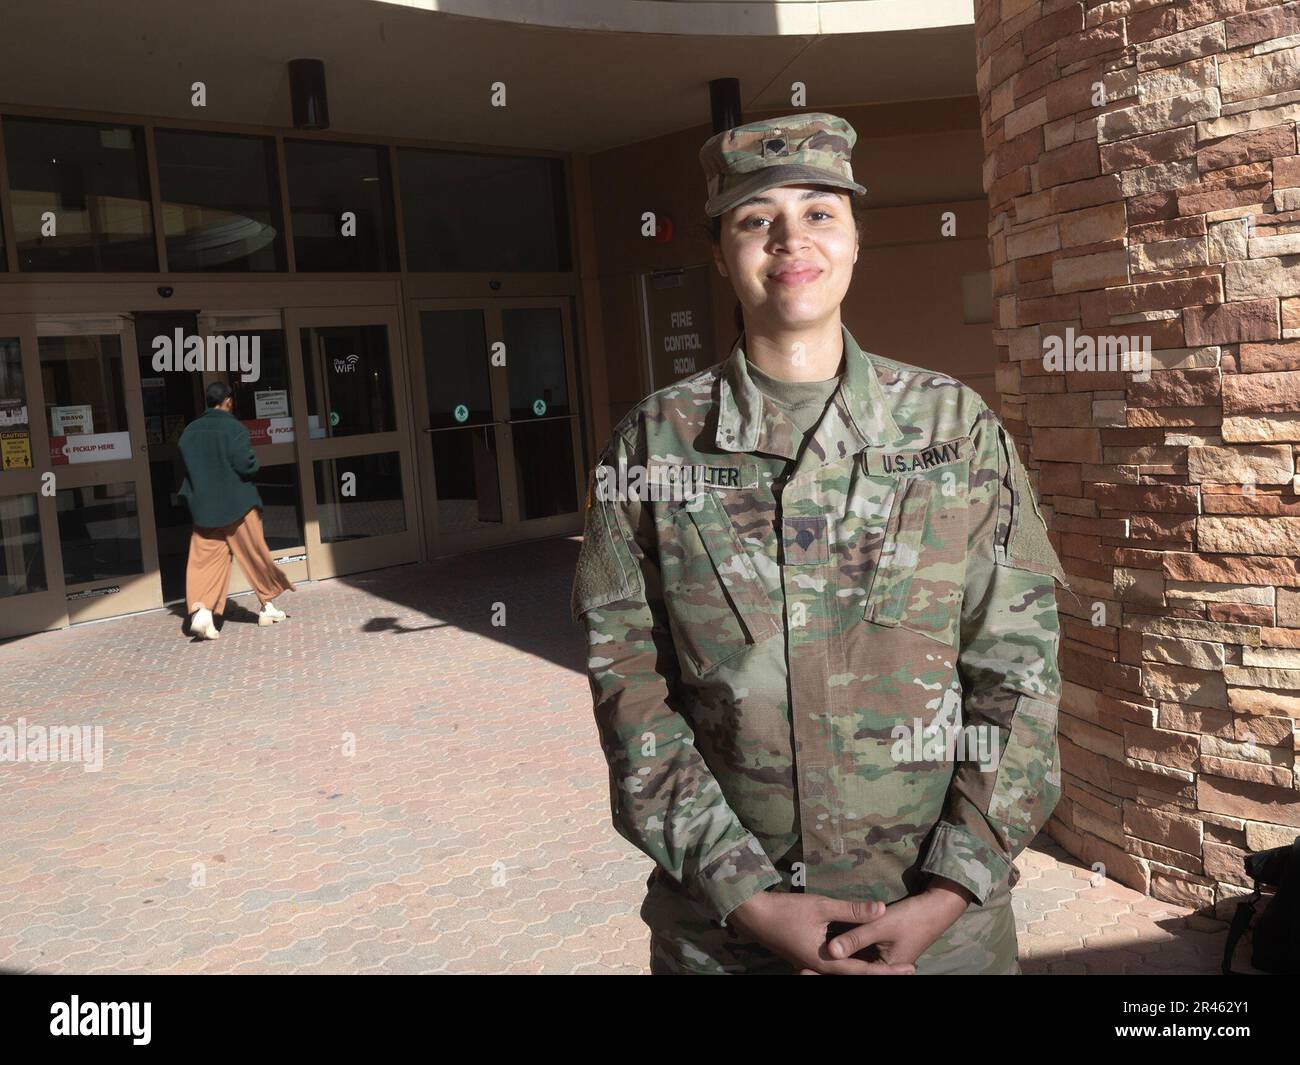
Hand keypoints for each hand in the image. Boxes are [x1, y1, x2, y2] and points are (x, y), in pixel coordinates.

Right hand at [728, 890, 915, 974]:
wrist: (754, 916)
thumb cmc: (787, 911)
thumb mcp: (822, 907)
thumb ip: (852, 910)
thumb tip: (881, 909)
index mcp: (826, 963)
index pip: (864, 971)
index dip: (888, 971)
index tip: (911, 968)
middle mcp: (821, 970)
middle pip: (857, 975)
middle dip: (882, 972)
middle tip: (907, 967)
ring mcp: (813, 966)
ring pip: (846, 972)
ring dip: (867, 968)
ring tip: (889, 964)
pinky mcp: (809, 959)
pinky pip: (836, 967)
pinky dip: (852, 963)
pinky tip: (860, 956)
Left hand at [807, 877, 972, 973]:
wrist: (937, 909)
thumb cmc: (912, 917)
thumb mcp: (880, 926)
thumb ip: (855, 937)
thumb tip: (830, 951)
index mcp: (882, 969)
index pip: (852, 974)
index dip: (826, 972)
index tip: (803, 970)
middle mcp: (882, 967)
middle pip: (851, 971)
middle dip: (826, 970)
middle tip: (798, 968)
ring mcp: (881, 960)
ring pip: (852, 964)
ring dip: (835, 962)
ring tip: (802, 960)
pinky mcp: (879, 951)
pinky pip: (858, 956)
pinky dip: (844, 954)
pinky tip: (826, 947)